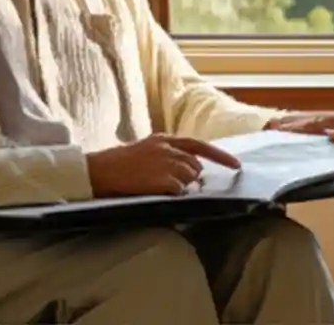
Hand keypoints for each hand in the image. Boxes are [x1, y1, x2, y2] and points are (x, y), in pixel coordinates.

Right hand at [86, 133, 240, 196]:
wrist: (97, 172)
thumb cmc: (117, 165)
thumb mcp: (143, 151)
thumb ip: (166, 156)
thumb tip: (189, 170)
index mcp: (163, 139)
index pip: (199, 145)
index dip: (220, 155)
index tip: (236, 165)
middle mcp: (167, 148)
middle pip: (196, 165)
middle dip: (190, 176)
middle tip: (170, 183)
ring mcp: (166, 163)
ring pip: (190, 178)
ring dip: (181, 185)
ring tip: (157, 185)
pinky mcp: (162, 179)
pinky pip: (180, 190)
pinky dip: (173, 194)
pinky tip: (156, 191)